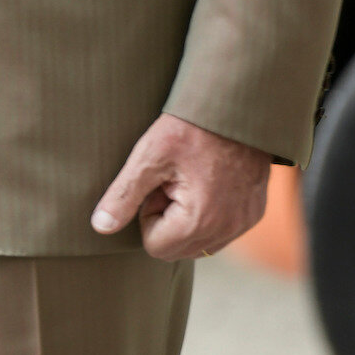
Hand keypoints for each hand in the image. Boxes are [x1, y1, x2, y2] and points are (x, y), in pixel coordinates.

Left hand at [92, 114, 270, 259]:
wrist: (235, 106)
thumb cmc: (190, 128)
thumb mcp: (149, 156)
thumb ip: (123, 196)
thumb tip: (101, 227)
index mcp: (199, 221)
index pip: (155, 246)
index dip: (148, 215)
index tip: (157, 184)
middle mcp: (227, 230)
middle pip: (178, 249)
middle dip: (167, 220)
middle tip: (171, 181)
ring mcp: (244, 223)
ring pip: (200, 243)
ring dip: (188, 219)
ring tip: (189, 179)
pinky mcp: (254, 213)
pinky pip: (222, 231)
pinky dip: (209, 214)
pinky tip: (208, 181)